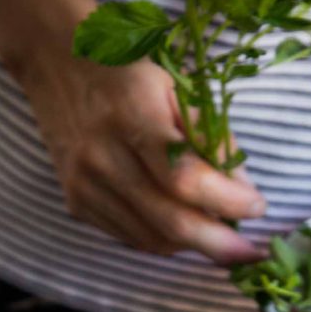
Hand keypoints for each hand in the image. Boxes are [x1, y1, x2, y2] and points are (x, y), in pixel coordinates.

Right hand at [20, 52, 266, 262]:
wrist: (53, 59)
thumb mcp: (176, 86)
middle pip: (170, 221)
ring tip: (219, 234)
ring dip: (193, 244)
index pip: (185, 178)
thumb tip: (242, 193)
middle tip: (249, 252)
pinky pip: (131, 237)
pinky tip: (182, 227)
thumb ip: (212, 138)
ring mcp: (85, 184)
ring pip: (153, 239)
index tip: (256, 206)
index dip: (227, 201)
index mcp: (133, 113)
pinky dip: (164, 239)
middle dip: (218, 244)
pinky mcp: (76, 202)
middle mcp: (103, 154)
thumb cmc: (126, 69)